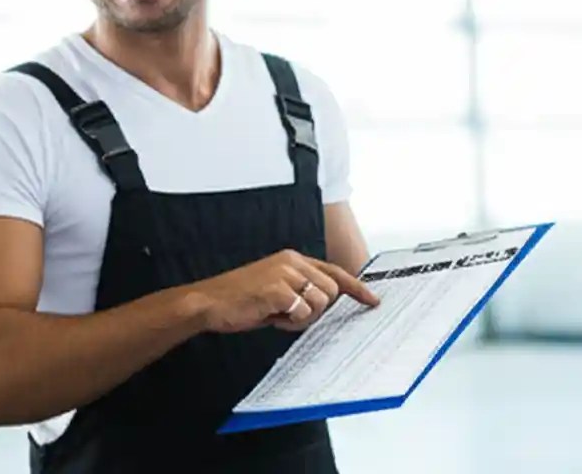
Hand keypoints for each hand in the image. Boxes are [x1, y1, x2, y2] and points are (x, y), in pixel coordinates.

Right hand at [184, 249, 379, 333]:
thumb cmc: (239, 300)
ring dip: (302, 317)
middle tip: (291, 316)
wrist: (208, 302)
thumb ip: (300, 291)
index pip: (334, 271)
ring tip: (277, 315)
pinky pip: (301, 313)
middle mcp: (291, 262)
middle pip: (331, 290)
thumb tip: (325, 304)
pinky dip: (289, 322)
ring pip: (320, 302)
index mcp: (292, 259)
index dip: (356, 288)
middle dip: (318, 309)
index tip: (372, 300)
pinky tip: (269, 316)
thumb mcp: (275, 290)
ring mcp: (284, 274)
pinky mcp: (277, 289)